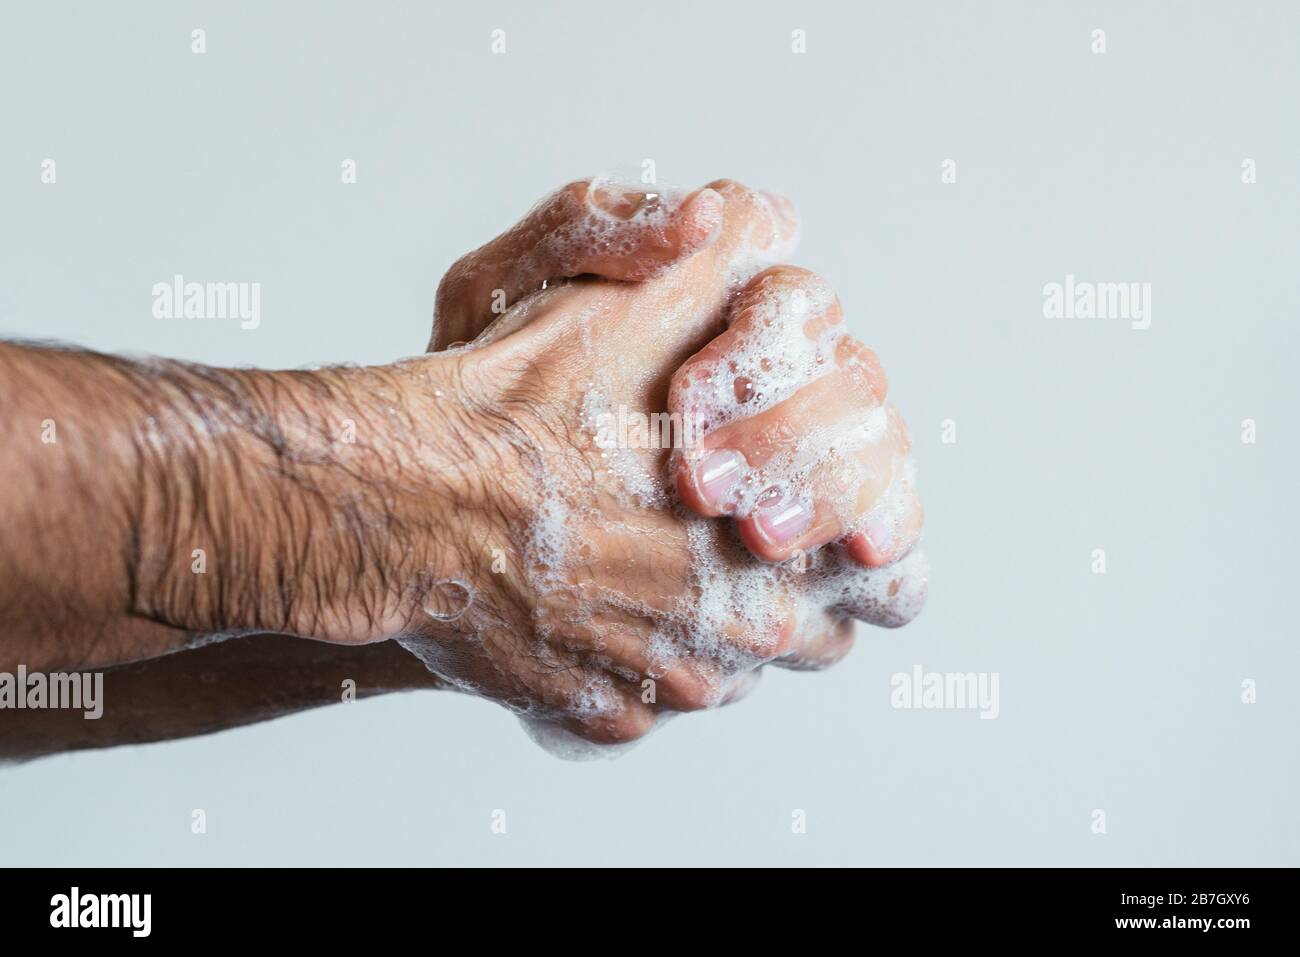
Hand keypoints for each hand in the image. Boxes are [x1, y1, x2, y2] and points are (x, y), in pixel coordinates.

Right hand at [389, 178, 926, 750]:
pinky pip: (643, 705)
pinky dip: (625, 664)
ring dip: (702, 626)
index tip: (807, 516)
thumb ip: (727, 260)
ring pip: (727, 675)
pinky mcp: (598, 717)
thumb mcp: (636, 299)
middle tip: (720, 529)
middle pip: (812, 635)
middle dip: (781, 585)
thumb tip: (766, 225)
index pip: (887, 580)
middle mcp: (740, 634)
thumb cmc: (520, 405)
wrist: (403, 496)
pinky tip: (581, 602)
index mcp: (782, 542)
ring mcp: (667, 689)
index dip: (853, 539)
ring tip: (639, 560)